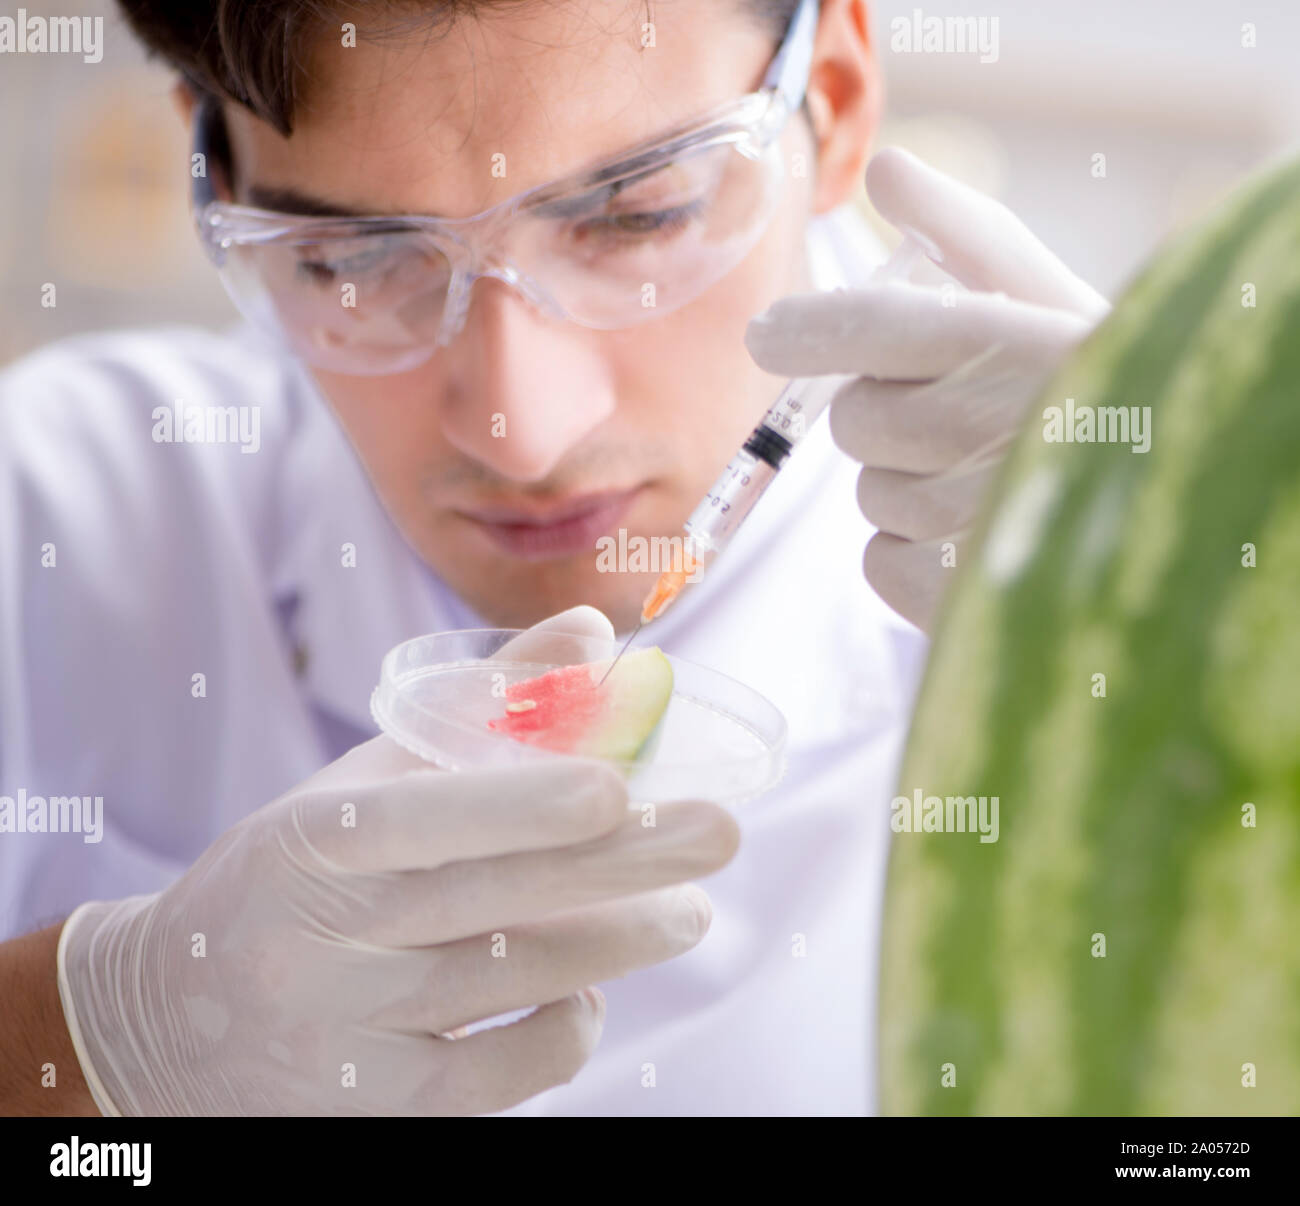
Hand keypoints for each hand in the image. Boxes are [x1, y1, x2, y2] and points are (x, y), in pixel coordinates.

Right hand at [57, 606, 738, 1114]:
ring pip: (510, 986)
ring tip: (686, 912)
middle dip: (620, 866)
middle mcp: (321, 939)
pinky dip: (562, 1029)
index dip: (520, 803)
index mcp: (312, 840)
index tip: (618, 782)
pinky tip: (591, 991)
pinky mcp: (372, 1108)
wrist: (177, 1017)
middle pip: (491, 901)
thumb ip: (481, 706)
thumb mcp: (364, 782)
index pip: (425, 819)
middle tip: (718, 835)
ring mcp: (345, 1034)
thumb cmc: (298, 876)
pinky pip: (498, 1078)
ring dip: (616, 942)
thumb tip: (592, 633)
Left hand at [745, 147, 1108, 630]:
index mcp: (1024, 343)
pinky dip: (910, 554)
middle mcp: (999, 428)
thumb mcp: (1053, 305)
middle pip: (857, 419)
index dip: (811, 331)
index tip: (767, 336)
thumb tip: (887, 171)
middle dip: (891, 414)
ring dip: (910, 486)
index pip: (880, 328)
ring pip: (871, 493)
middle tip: (960, 420)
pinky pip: (878, 562)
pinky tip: (974, 542)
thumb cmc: (1104, 399)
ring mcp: (977, 521)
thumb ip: (968, 235)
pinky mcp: (961, 598)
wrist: (1170, 511)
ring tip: (989, 485)